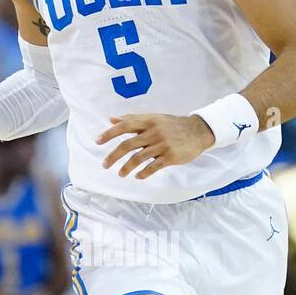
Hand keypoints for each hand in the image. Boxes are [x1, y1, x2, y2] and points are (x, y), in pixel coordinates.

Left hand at [96, 112, 213, 178]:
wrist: (198, 131)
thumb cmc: (173, 124)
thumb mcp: (154, 118)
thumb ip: (132, 119)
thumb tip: (111, 119)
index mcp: (148, 121)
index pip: (124, 126)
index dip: (110, 133)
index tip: (97, 141)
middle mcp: (153, 132)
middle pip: (128, 145)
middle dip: (113, 156)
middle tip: (105, 164)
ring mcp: (162, 145)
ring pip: (138, 158)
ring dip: (127, 167)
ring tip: (120, 174)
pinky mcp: (170, 157)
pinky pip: (153, 167)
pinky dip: (143, 173)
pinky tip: (138, 176)